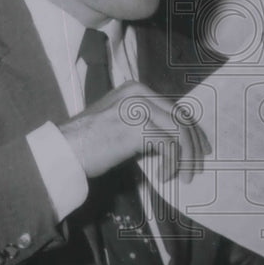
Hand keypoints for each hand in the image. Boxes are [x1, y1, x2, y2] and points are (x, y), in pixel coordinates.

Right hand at [59, 81, 210, 181]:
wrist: (64, 150)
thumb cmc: (88, 142)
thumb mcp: (120, 121)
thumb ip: (144, 122)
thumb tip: (173, 139)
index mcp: (135, 88)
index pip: (174, 107)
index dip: (191, 130)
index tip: (199, 149)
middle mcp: (139, 93)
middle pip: (181, 118)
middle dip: (193, 145)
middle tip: (197, 166)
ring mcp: (138, 108)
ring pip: (179, 132)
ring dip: (185, 157)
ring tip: (183, 175)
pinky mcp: (136, 128)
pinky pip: (168, 146)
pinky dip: (171, 164)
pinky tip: (163, 175)